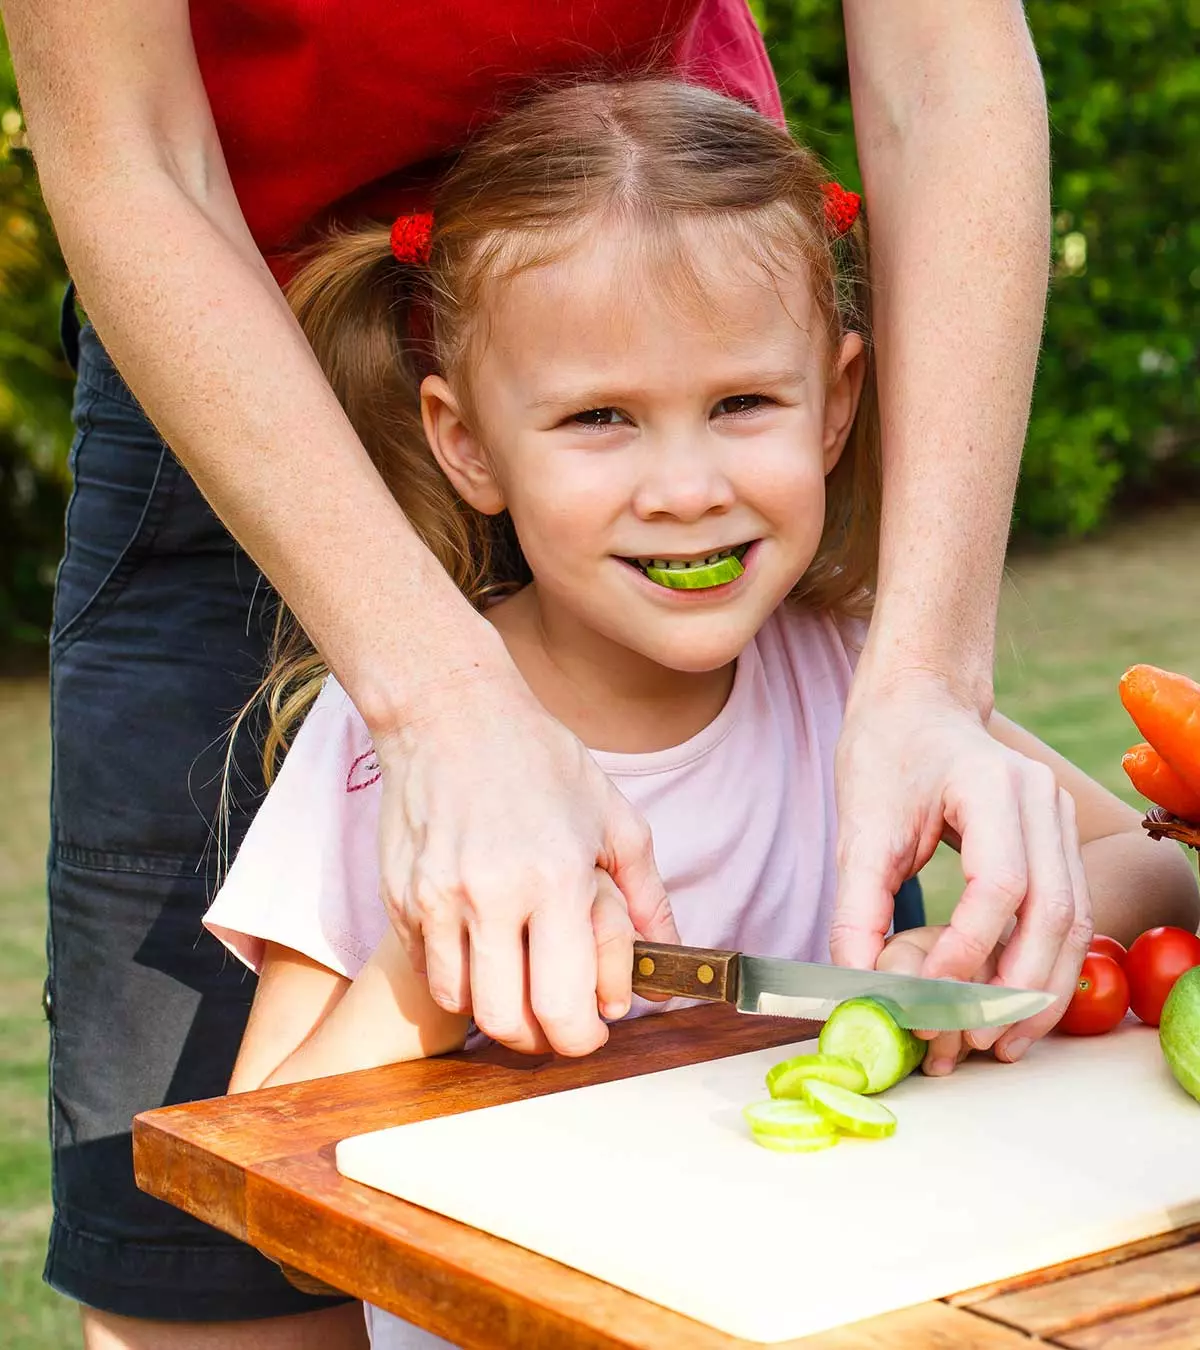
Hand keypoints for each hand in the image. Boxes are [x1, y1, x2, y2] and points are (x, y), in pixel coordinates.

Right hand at [374, 670, 677, 1056]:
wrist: (448, 712)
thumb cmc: (539, 758)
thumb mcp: (614, 817)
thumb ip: (647, 895)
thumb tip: (667, 957)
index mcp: (554, 880)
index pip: (563, 1006)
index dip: (583, 1038)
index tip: (593, 1029)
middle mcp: (490, 897)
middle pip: (506, 1023)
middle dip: (539, 1040)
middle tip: (556, 1021)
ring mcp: (436, 899)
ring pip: (460, 1003)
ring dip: (494, 1009)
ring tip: (518, 981)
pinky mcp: (400, 897)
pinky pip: (427, 969)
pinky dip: (457, 974)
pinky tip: (480, 944)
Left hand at [829, 672, 1092, 1061]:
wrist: (917, 705)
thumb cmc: (885, 753)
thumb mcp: (858, 826)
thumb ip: (857, 905)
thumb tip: (858, 984)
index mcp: (990, 783)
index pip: (998, 884)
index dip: (967, 949)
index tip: (930, 997)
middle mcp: (1040, 798)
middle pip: (1053, 909)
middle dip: (1018, 987)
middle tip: (977, 1041)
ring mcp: (1058, 817)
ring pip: (1072, 919)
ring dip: (1042, 988)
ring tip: (1002, 1041)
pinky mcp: (1058, 839)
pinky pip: (1067, 911)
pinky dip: (1046, 964)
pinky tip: (1016, 1005)